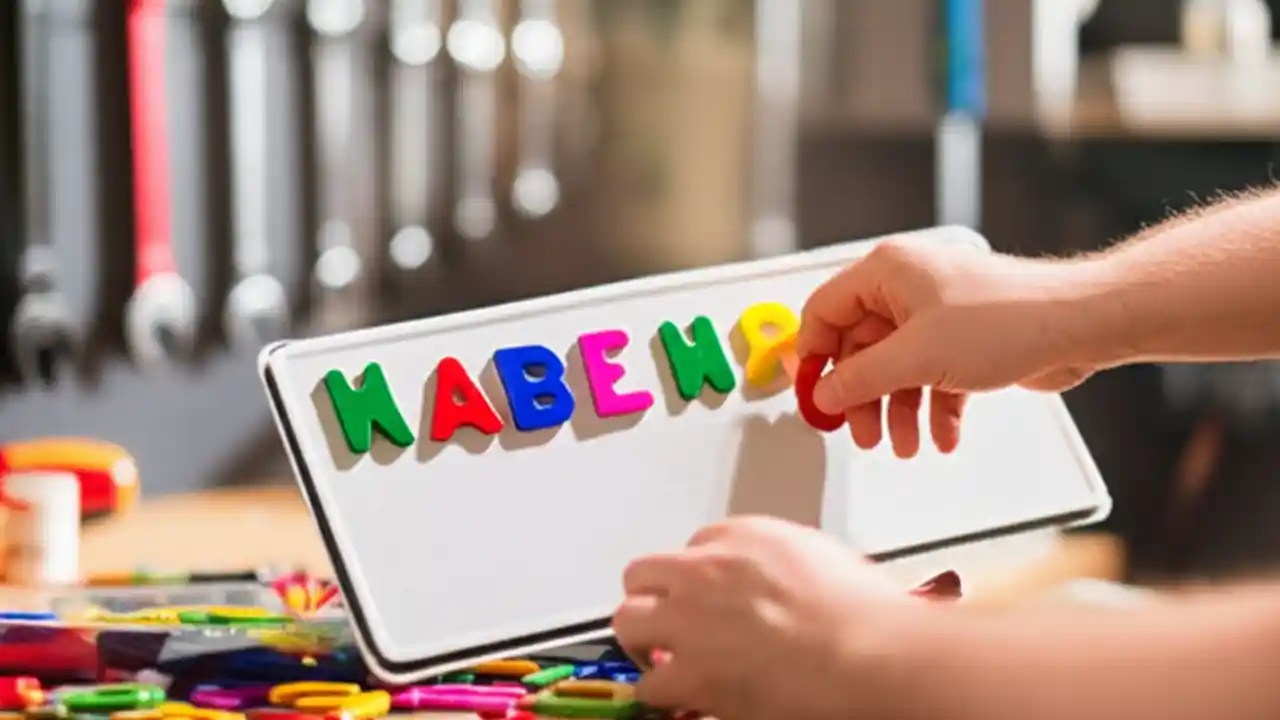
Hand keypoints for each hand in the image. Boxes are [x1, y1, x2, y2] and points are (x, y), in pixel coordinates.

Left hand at [612, 516, 923, 719]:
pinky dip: (660, 691)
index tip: (703, 592)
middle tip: (664, 618)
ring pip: (629, 619)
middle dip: (652, 596)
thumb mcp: (823, 558)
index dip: (698, 574)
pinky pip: (649, 682)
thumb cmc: (866, 614)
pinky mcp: (691, 670)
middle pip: (644, 571)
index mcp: (744, 536)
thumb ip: (781, 562)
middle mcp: (708, 569)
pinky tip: (679, 696)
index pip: (697, 543)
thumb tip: (774, 581)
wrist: (870, 654)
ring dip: (641, 639)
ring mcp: (692, 619)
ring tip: (658, 656)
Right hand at [797, 235, 1107, 456]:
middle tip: (863, 432)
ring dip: (898, 411)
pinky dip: (934, 409)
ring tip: (904, 444)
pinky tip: (942, 436)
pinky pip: (932, 378)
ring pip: (897, 369)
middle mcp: (908, 289)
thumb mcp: (916, 357)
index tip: (815, 394)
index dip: (813, 356)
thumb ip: (860, 378)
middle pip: (861, 349)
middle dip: (864, 397)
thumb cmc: (1008, 318)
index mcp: (887, 272)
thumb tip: (823, 393)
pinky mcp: (963, 341)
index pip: (825, 311)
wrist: (1076, 325)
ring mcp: (936, 315)